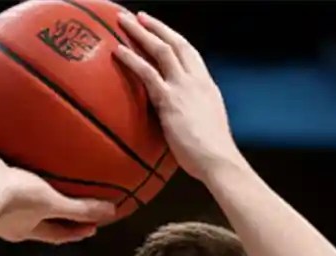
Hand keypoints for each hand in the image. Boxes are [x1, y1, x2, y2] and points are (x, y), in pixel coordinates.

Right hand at [0, 154, 115, 243]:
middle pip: (34, 220)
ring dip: (22, 193)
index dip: (74, 231)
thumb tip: (112, 212)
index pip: (56, 233)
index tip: (92, 228)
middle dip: (49, 214)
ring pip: (9, 202)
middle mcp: (6, 223)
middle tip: (66, 205)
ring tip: (32, 178)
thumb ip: (79, 208)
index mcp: (25, 228)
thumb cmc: (13, 199)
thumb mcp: (51, 202)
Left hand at [113, 11, 242, 181]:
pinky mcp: (170, 100)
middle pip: (175, 43)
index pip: (189, 53)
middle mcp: (196, 80)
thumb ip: (193, 114)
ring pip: (160, 50)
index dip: (173, 38)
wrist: (218, 160)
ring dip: (140, 33)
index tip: (160, 29)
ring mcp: (183, 88)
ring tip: (122, 21)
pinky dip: (132, 59)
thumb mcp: (206, 125)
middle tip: (138, 16)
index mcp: (206, 86)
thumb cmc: (212, 153)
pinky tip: (118, 50)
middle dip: (156, 26)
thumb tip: (181, 119)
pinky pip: (147, 73)